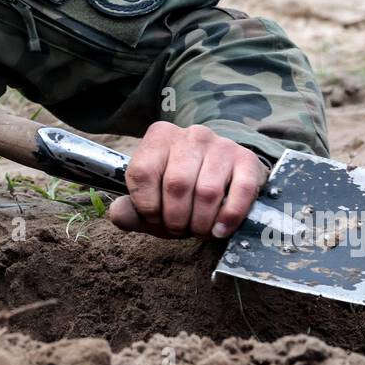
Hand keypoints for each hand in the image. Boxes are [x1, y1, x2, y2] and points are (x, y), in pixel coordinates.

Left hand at [108, 121, 268, 239]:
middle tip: (179, 229)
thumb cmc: (181, 193)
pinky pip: (240, 192)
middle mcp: (191, 134)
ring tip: (198, 230)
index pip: (143, 173)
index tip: (154, 217)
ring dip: (201, 222)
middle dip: (175, 219)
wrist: (223, 176)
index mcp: (160, 137)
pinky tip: (219, 230)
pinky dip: (228, 218)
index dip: (146, 205)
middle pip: (176, 185)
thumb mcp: (151, 200)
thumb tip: (119, 214)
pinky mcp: (246, 159)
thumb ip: (131, 210)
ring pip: (207, 192)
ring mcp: (221, 144)